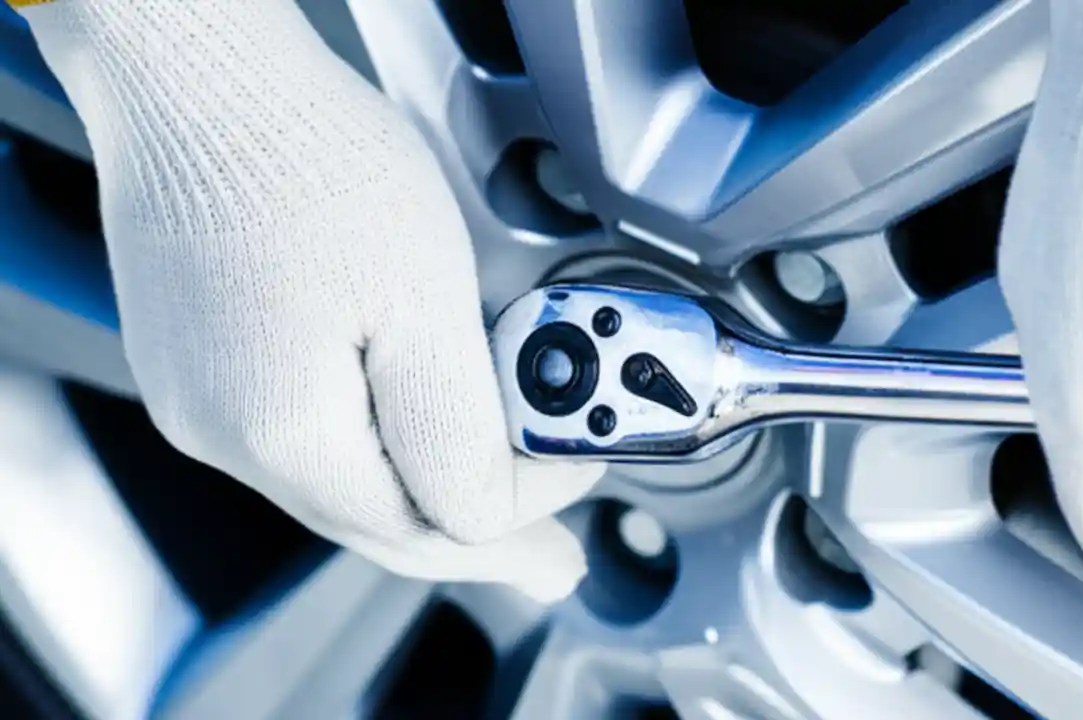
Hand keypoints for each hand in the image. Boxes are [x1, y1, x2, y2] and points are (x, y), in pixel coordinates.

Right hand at [21, 0, 603, 600]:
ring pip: (343, 487)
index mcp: (284, 435)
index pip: (434, 529)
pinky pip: (304, 439)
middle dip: (477, 537)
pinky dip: (374, 447)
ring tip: (495, 493)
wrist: (199, 78)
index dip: (524, 514)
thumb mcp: (425, 304)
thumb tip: (491, 518)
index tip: (576, 473)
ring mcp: (201, 403)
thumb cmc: (303, 159)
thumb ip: (460, 433)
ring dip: (426, 492)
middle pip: (381, 526)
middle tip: (546, 555)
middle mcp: (225, 437)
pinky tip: (411, 429)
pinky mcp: (196, 367)